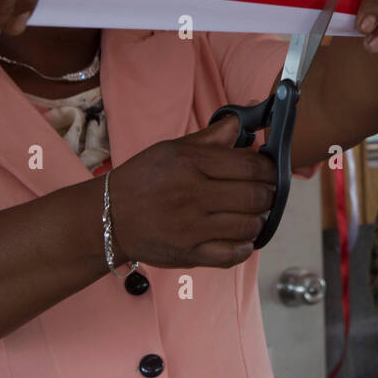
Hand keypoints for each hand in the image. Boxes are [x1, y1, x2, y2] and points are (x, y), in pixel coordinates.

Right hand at [105, 115, 275, 268]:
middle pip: (255, 196)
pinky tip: (243, 237)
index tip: (269, 171)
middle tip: (265, 193)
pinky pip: (232, 255)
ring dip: (259, 220)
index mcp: (191, 164)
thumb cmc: (142, 179)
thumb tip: (240, 122)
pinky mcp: (189, 254)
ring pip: (248, 226)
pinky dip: (245, 247)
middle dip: (268, 194)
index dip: (269, 168)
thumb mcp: (171, 149)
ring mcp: (191, 228)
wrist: (107, 217)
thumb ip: (210, 138)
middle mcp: (193, 195)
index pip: (250, 166)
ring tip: (253, 214)